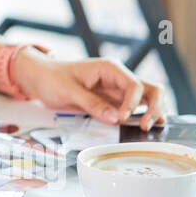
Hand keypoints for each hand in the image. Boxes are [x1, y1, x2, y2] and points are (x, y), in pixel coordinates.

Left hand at [12, 50, 166, 129]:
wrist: (40, 78)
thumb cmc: (52, 78)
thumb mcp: (68, 90)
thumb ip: (92, 104)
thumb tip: (115, 119)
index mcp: (110, 68)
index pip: (134, 85)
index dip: (132, 104)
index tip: (121, 119)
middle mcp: (119, 78)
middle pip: (151, 89)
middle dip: (155, 107)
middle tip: (146, 126)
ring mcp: (119, 90)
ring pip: (149, 98)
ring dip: (154, 111)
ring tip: (149, 127)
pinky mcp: (114, 102)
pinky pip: (136, 108)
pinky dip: (143, 115)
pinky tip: (144, 126)